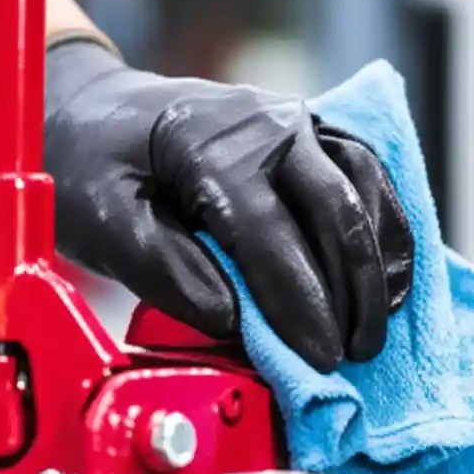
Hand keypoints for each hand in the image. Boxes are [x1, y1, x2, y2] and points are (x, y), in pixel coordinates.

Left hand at [44, 39, 412, 370]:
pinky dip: (383, 225)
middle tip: (356, 354)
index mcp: (212, 144)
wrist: (90, 110)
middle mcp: (267, 121)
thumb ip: (169, 274)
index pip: (272, 236)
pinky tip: (385, 275)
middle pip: (335, 210)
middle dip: (353, 292)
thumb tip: (237, 321)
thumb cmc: (89, 167)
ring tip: (378, 323)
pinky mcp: (306, 132)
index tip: (319, 362)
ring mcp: (293, 120)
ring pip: (364, 186)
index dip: (300, 306)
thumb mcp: (104, 225)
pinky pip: (364, 174)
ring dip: (379, 259)